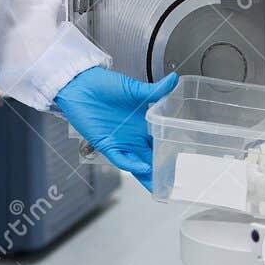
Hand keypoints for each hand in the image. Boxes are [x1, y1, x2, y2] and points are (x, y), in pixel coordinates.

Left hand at [54, 67, 177, 190]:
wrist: (81, 86)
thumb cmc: (104, 85)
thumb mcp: (134, 89)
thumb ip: (155, 90)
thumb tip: (174, 79)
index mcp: (143, 124)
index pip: (160, 143)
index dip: (170, 154)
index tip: (184, 162)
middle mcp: (133, 136)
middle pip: (150, 158)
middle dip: (161, 172)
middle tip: (174, 183)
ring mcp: (121, 142)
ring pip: (138, 164)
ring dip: (148, 174)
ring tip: (160, 184)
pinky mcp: (107, 144)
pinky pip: (121, 159)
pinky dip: (132, 165)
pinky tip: (143, 167)